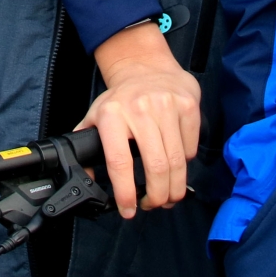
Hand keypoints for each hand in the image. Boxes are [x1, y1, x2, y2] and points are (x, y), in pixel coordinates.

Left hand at [79, 21, 200, 218]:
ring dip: (174, 188)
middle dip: (157, 196)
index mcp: (112, 115)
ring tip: (169, 196)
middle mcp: (140, 109)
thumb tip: (84, 179)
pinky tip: (178, 164)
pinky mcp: (188, 106)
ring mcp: (166, 106)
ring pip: (177, 162)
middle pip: (155, 167)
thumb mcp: (96, 116)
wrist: (146, 66)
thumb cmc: (121, 98)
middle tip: (154, 205)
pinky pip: (191, 147)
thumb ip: (86, 145)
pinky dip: (186, 163)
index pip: (119, 162)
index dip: (125, 192)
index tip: (128, 209)